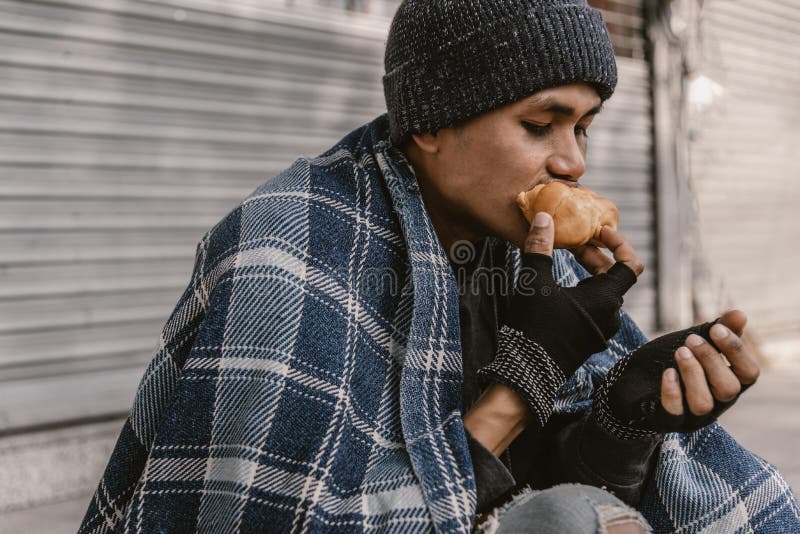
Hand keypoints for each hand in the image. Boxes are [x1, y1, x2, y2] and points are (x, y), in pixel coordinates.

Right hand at [476, 212, 641, 426]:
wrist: (527, 370)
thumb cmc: (534, 324)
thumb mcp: (535, 281)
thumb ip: (540, 247)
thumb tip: (544, 218)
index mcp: (606, 298)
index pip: (630, 264)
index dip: (619, 244)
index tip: (599, 233)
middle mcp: (610, 315)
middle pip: (612, 277)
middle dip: (594, 256)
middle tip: (572, 243)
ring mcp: (600, 331)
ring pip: (601, 293)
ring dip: (587, 275)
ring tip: (564, 263)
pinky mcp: (588, 340)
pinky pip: (593, 309)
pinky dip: (582, 293)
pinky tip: (559, 290)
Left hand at [661, 309, 758, 420]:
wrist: (634, 378)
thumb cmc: (672, 357)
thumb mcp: (696, 340)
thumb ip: (718, 329)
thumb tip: (739, 314)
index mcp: (730, 381)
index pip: (749, 373)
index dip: (736, 350)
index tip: (716, 328)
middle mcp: (717, 403)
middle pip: (728, 389)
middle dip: (710, 360)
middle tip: (690, 339)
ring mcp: (693, 415)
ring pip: (703, 403)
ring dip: (692, 374)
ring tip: (679, 352)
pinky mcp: (668, 421)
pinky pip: (675, 413)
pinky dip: (672, 392)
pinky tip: (667, 372)